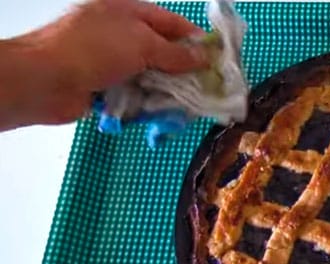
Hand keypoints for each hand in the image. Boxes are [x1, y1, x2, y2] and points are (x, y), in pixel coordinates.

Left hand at [0, 0, 206, 128]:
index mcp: (127, 12)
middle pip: (162, 52)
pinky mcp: (104, 88)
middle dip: (185, 71)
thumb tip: (203, 58)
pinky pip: (135, 96)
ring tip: (192, 108)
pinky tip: (165, 117)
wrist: (44, 80)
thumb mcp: (141, 44)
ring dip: (169, 92)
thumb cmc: (93, 50)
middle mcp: (119, 35)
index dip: (195, 39)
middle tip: (210, 88)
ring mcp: (110, 62)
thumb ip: (175, 53)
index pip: (170, 22)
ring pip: (150, 77)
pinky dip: (149, 105)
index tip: (217, 58)